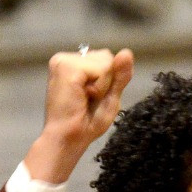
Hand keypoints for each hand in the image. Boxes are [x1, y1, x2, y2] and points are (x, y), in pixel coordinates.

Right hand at [24, 47, 135, 184]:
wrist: (69, 139)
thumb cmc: (86, 124)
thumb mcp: (110, 98)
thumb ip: (119, 75)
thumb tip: (127, 52)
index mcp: (72, 64)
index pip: (105, 58)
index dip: (106, 81)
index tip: (89, 98)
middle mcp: (65, 59)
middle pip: (106, 57)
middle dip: (105, 82)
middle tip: (86, 100)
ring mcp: (64, 60)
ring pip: (105, 61)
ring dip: (102, 86)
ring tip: (83, 99)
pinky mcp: (66, 67)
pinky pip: (101, 69)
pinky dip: (99, 87)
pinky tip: (82, 97)